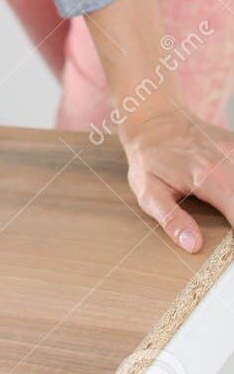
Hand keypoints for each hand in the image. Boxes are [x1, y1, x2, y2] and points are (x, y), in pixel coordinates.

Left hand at [120, 104, 233, 251]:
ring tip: (225, 214)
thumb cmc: (150, 159)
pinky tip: (227, 201)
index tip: (231, 252)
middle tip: (228, 237)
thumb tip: (193, 245)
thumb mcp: (148, 191)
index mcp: (208, 176)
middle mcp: (229, 160)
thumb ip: (171, 219)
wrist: (154, 121)